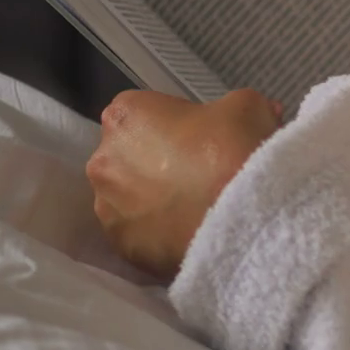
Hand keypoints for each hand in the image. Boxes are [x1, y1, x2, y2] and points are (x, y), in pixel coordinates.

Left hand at [86, 88, 282, 277]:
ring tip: (192, 203)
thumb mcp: (246, 105)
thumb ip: (229, 106)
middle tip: (197, 167)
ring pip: (128, 193)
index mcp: (126, 116)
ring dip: (151, 194)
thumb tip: (236, 118)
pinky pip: (137, 229)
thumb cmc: (233, 149)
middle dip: (154, 157)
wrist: (240, 217)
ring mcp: (106, 206)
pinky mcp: (120, 244)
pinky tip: (186, 227)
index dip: (171, 120)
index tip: (198, 133)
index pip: (141, 109)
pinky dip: (155, 228)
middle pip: (128, 152)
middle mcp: (103, 159)